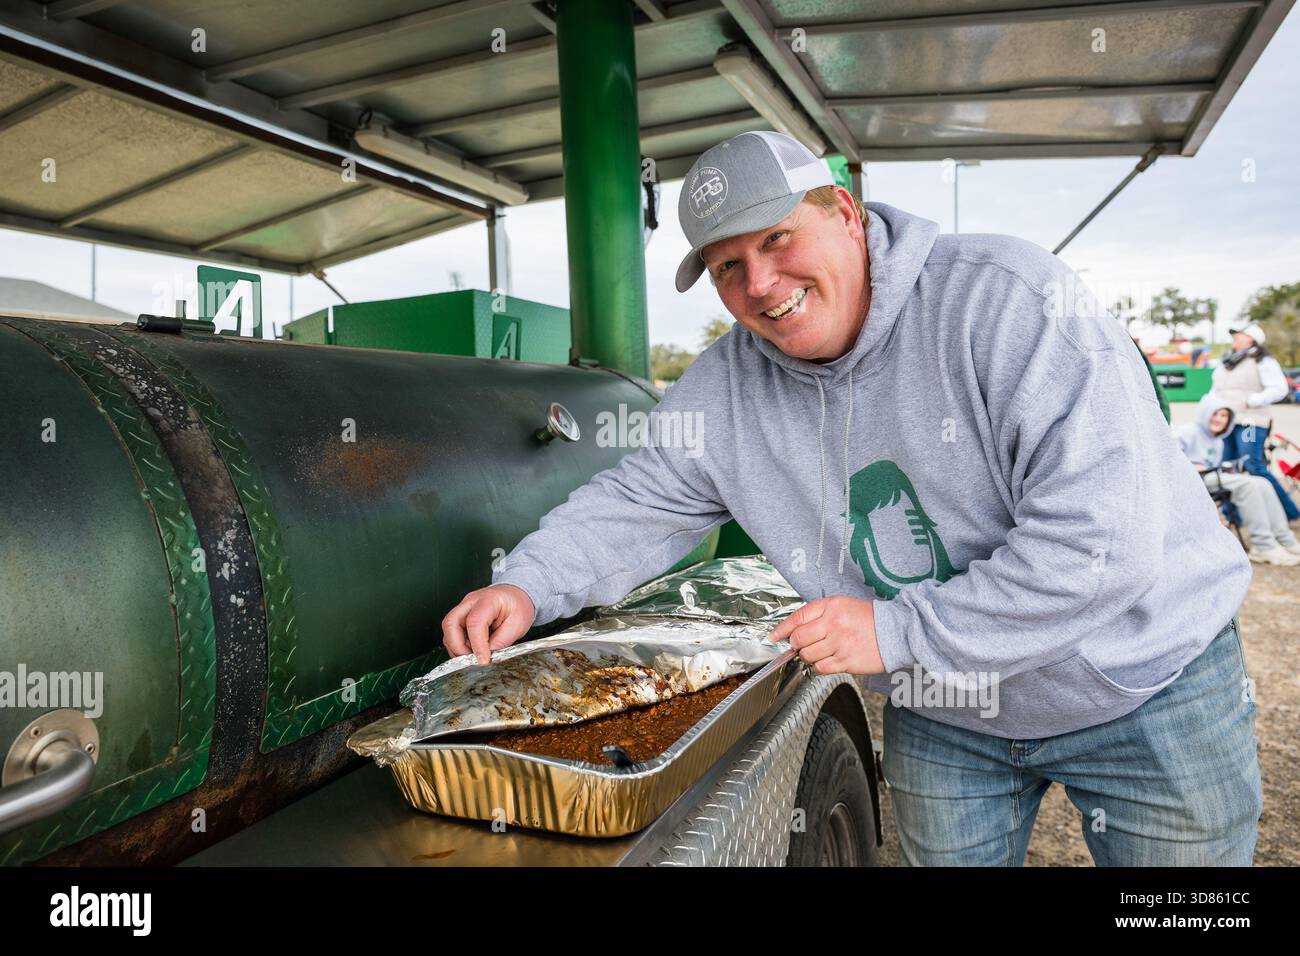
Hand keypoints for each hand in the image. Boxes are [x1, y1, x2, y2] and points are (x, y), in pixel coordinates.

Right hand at [441, 584, 535, 664]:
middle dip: (458, 647)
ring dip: (457, 647)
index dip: (477, 645)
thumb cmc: (518, 606)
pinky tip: (472, 650)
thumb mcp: (518, 624)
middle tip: (472, 660)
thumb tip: (487, 656)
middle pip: (451, 623)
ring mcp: (463, 608)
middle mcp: (471, 601)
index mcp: (489, 599)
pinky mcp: (461, 617)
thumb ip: (501, 641)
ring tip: (475, 656)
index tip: (483, 660)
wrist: (515, 596)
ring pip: (448, 630)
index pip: (475, 622)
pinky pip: (452, 633)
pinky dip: (459, 645)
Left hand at [768, 596, 884, 675]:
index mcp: (831, 606)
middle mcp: (834, 623)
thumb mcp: (843, 605)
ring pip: (807, 655)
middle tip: (801, 645)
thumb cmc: (869, 619)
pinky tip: (828, 660)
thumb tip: (795, 629)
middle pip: (799, 639)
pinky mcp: (846, 660)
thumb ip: (819, 614)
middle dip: (796, 644)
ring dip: (808, 656)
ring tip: (820, 651)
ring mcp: (840, 643)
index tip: (773, 637)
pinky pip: (821, 668)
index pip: (797, 618)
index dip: (782, 629)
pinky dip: (819, 667)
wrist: (896, 631)